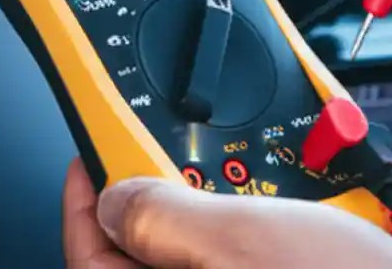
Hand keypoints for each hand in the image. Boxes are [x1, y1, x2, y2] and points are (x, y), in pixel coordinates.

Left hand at [62, 160, 391, 267]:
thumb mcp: (241, 241)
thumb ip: (163, 214)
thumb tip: (116, 193)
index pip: (91, 250)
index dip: (87, 191)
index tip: (99, 142)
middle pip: (152, 241)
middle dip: (177, 183)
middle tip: (197, 144)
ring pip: (211, 238)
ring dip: (238, 192)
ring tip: (270, 169)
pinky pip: (257, 245)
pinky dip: (275, 212)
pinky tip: (304, 196)